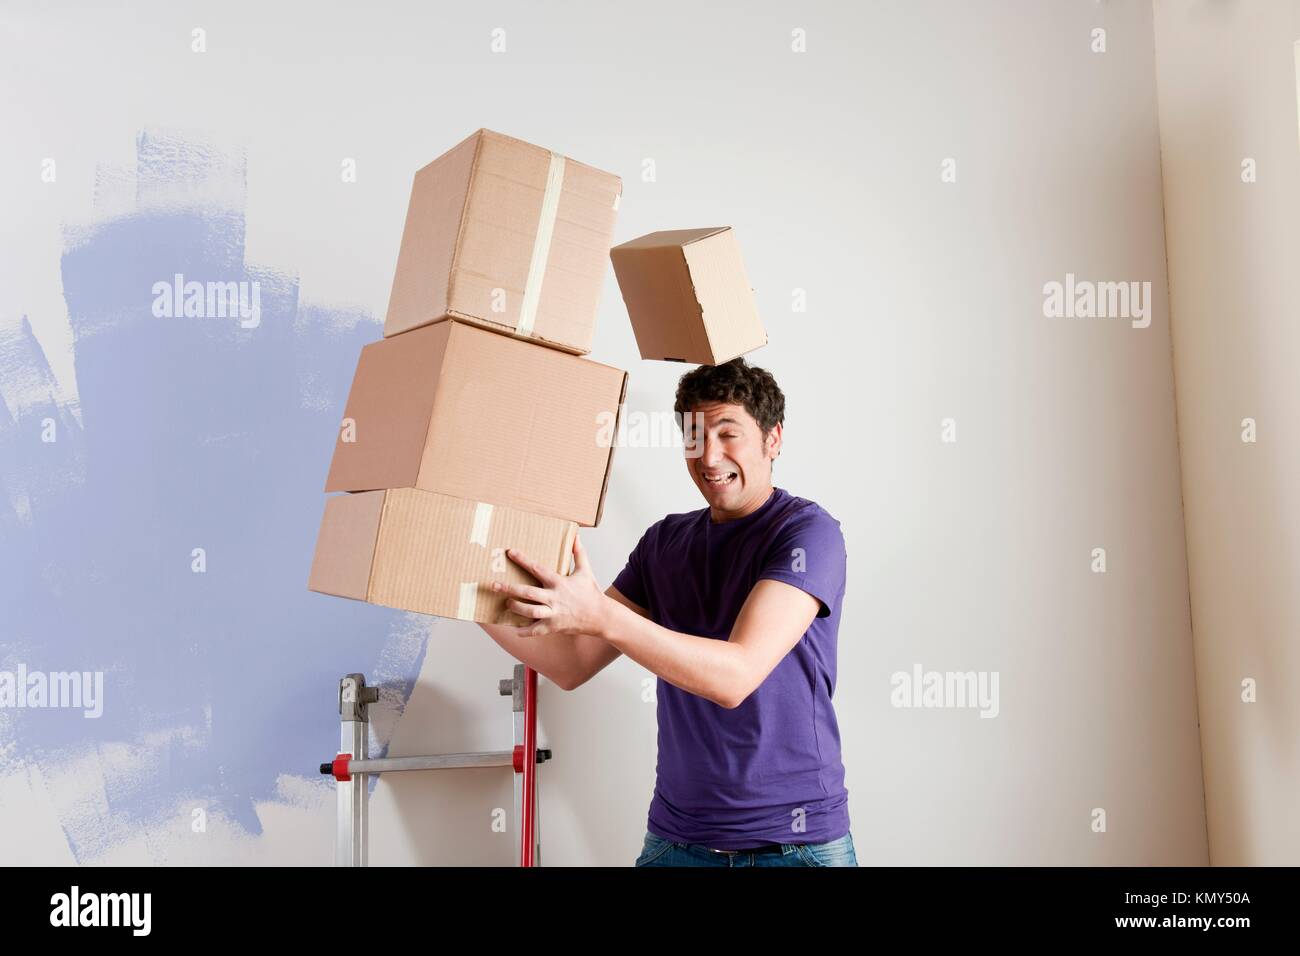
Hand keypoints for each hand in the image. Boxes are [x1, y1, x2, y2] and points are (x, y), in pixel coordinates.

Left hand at [491, 534, 608, 637]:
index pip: (538, 569)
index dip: (523, 560)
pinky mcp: (553, 626)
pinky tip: (515, 630)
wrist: (600, 616)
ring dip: (515, 607)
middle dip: (510, 589)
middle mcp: (554, 598)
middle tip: (494, 585)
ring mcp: (553, 613)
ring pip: (529, 612)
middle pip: (528, 593)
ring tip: (506, 603)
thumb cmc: (590, 592)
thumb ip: (578, 553)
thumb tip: (576, 535)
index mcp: (560, 582)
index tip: (510, 552)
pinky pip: (535, 630)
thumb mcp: (585, 570)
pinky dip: (524, 631)